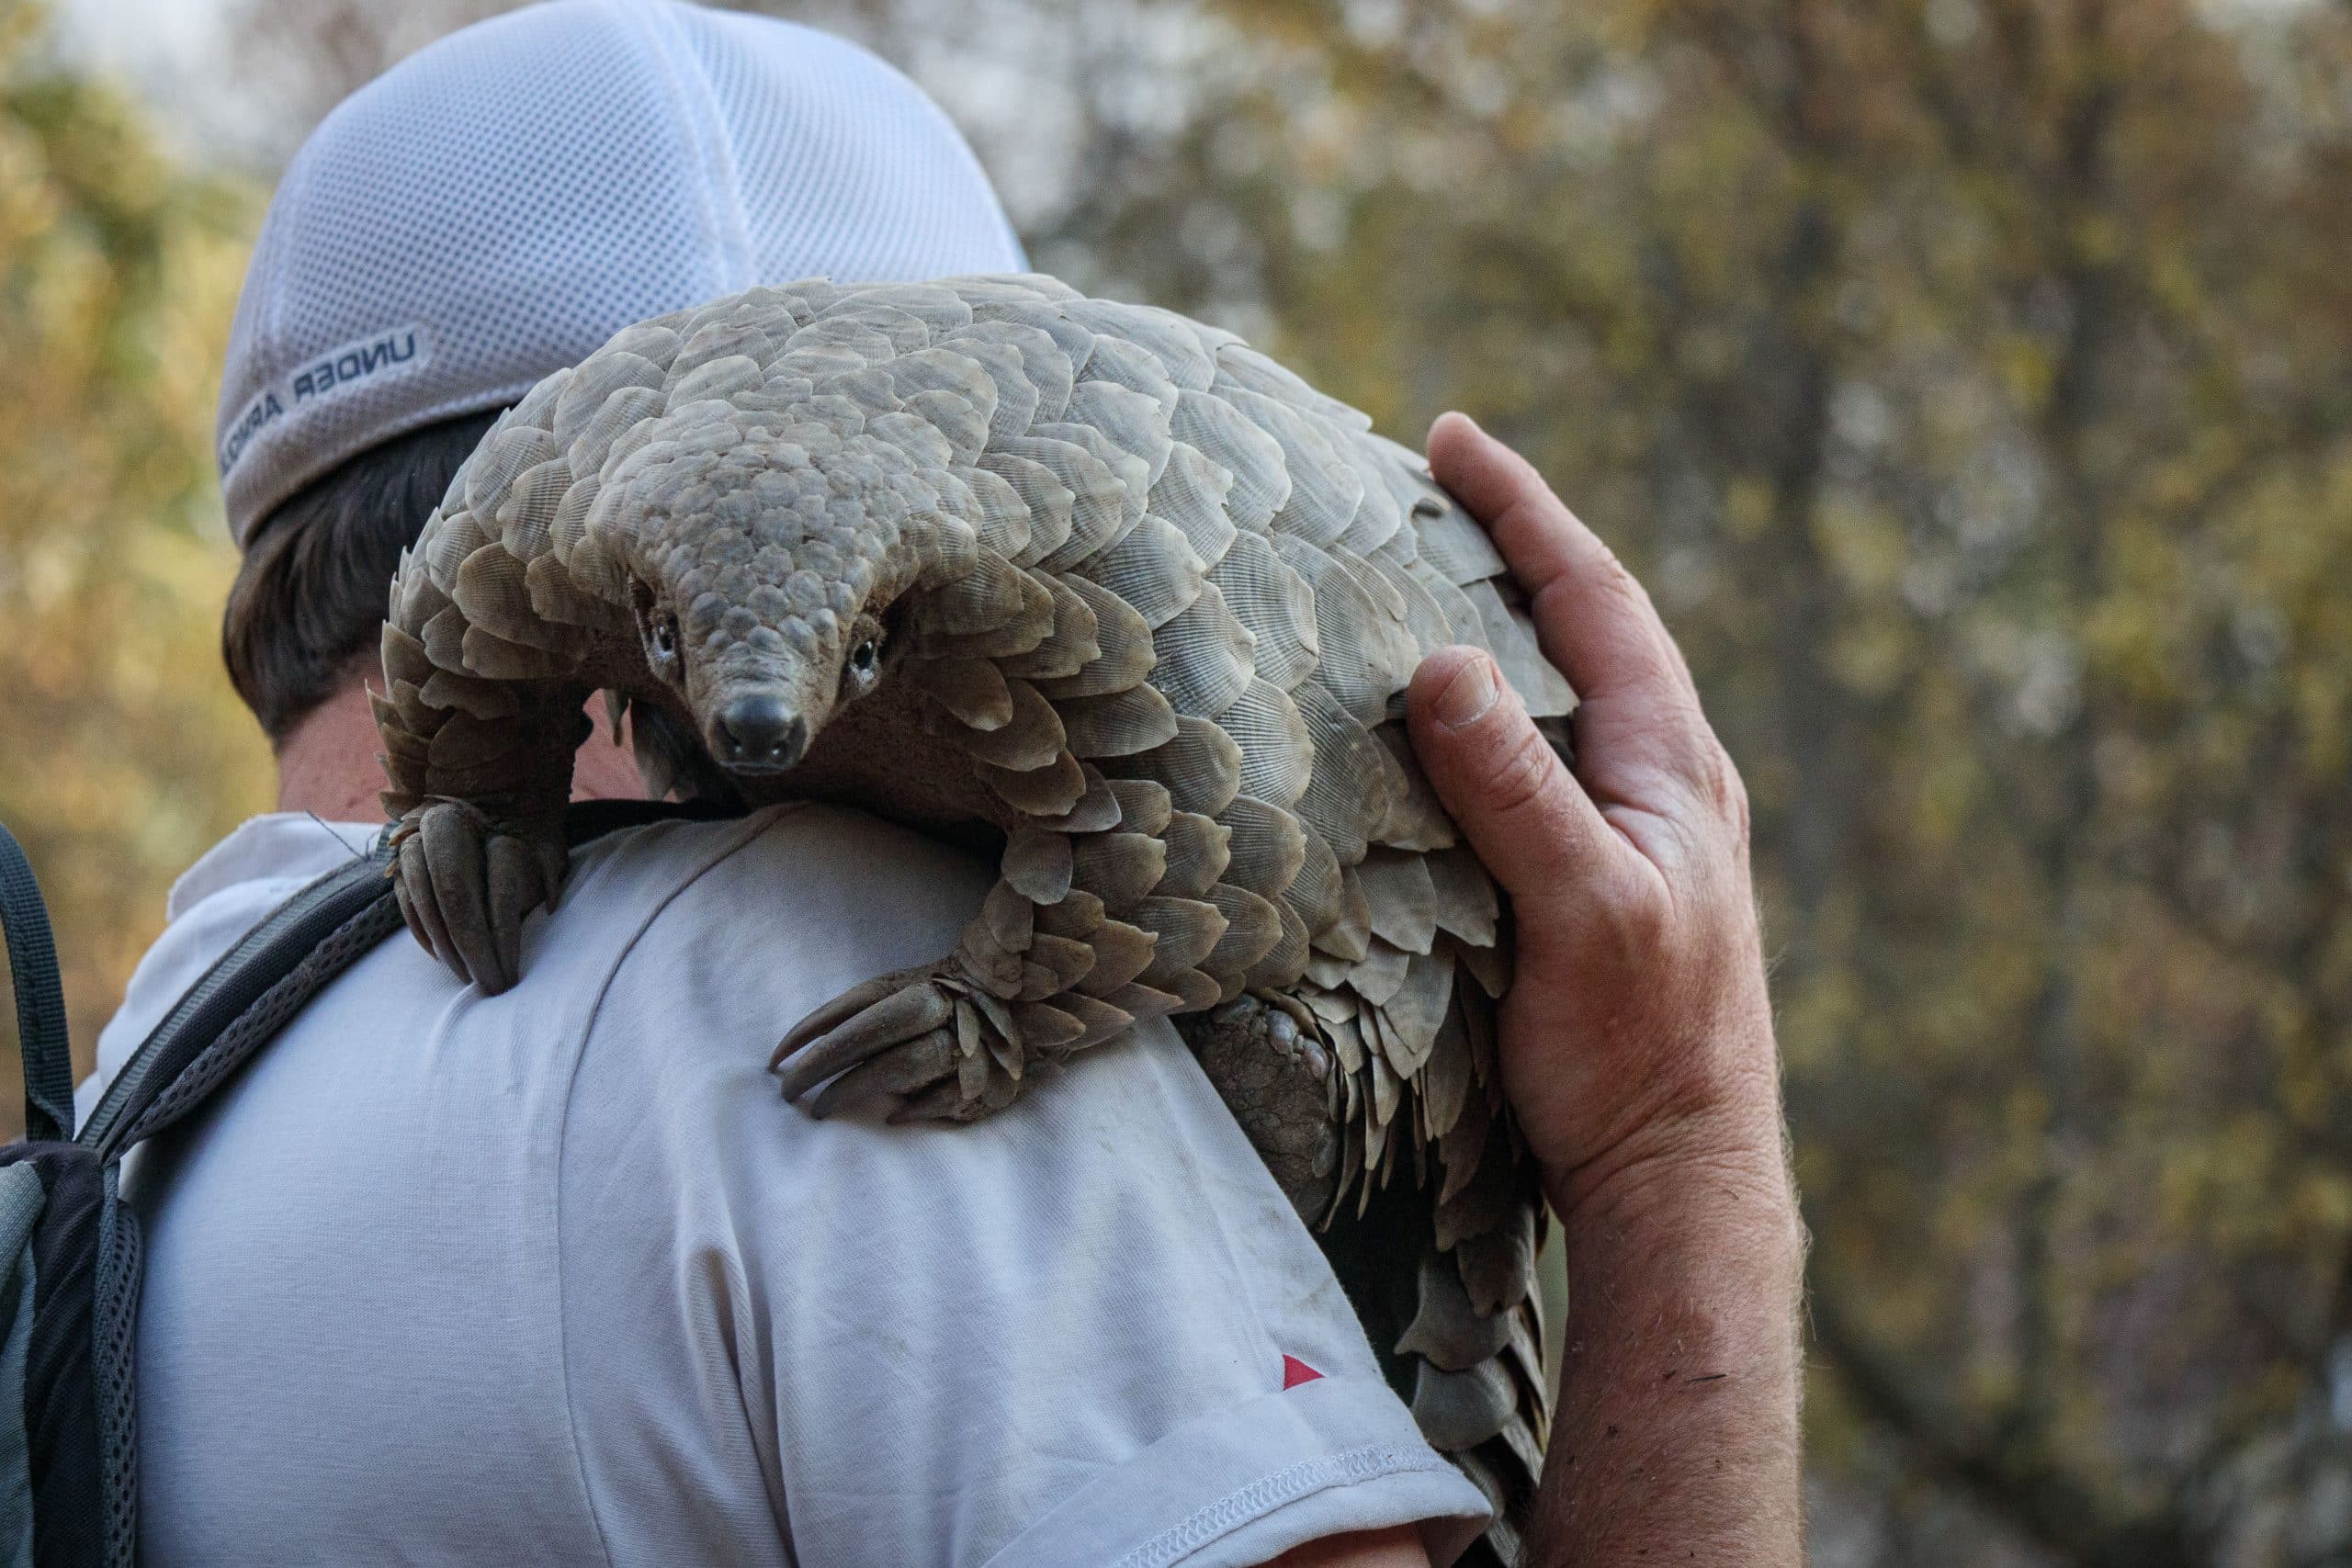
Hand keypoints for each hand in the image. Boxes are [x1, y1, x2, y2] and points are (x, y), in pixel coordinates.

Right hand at [1406, 413, 1782, 1222]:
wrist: (1684, 1178)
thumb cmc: (1639, 1052)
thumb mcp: (1579, 908)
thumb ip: (1516, 788)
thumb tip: (1443, 660)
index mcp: (1672, 765)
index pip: (1595, 596)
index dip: (1524, 509)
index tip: (1449, 439)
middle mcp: (1666, 783)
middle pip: (1590, 627)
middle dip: (1514, 545)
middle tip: (1430, 491)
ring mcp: (1641, 834)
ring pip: (1572, 694)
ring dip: (1507, 625)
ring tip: (1429, 583)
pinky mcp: (1607, 886)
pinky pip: (1550, 760)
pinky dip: (1498, 711)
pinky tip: (1450, 732)